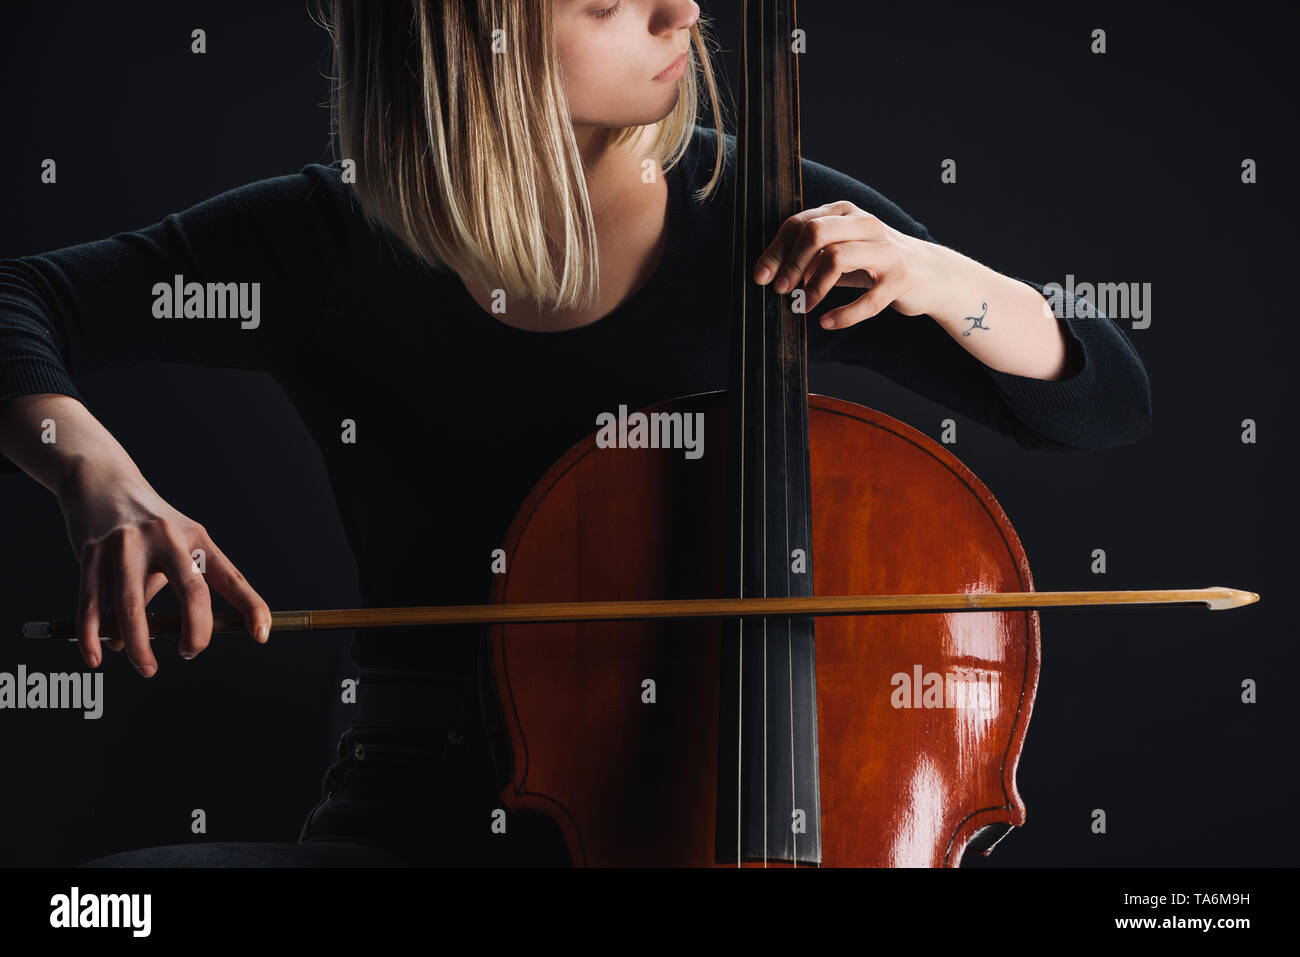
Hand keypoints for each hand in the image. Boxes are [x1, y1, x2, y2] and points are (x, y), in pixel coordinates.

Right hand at [58, 459, 270, 675]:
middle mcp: (166, 540)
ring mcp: (126, 547)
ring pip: (134, 609)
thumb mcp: (169, 545)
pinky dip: (94, 638)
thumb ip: (159, 593)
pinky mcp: (90, 554)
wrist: (100, 479)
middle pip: (192, 594)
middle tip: (191, 654)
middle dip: (196, 633)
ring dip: (142, 647)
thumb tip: (136, 643)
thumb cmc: (145, 524)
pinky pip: (92, 606)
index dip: (251, 607)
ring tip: (147, 667)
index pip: (231, 578)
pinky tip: (99, 657)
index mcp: (196, 538)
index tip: (262, 635)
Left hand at [752, 200, 942, 327]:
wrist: (931, 273)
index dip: (776, 251)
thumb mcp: (842, 249)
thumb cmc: (876, 261)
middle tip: (780, 290)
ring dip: (813, 287)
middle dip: (791, 263)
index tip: (761, 277)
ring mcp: (885, 250)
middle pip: (816, 232)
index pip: (800, 223)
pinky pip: (867, 300)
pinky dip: (843, 315)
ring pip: (836, 258)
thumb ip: (811, 254)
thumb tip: (771, 271)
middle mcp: (865, 225)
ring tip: (804, 306)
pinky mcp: (900, 278)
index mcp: (845, 213)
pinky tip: (827, 322)